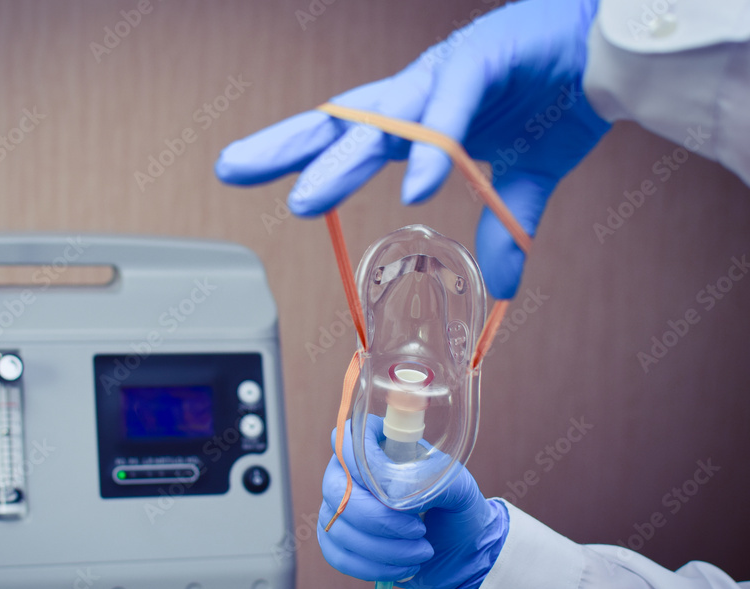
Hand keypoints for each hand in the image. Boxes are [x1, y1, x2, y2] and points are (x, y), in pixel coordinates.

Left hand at [215, 0, 610, 298]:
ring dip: (341, 163)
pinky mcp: (485, 60)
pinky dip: (432, 150)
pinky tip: (413, 186)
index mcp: (417, 119)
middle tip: (229, 168)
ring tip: (303, 199)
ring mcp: (446, 77)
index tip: (248, 176)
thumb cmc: (556, 98)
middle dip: (283, 148)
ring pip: (382, 121)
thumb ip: (500, 228)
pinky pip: (451, 113)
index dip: (299, 156)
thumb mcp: (522, 180)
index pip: (344, 139)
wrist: (610, 51)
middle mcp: (418, 97)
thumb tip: (502, 286)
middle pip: (339, 124)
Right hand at [317, 416, 508, 588]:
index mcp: (376, 445)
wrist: (460, 549)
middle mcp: (348, 471)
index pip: (347, 439)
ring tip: (421, 552)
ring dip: (383, 549)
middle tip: (418, 530)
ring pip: (338, 527)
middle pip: (336, 490)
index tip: (392, 492)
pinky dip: (372, 568)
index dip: (359, 463)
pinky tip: (403, 568)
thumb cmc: (455, 507)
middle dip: (378, 519)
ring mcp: (338, 506)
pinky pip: (337, 555)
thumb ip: (427, 482)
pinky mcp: (336, 539)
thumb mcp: (456, 488)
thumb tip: (393, 493)